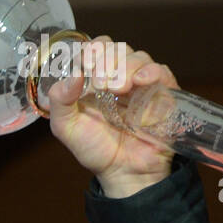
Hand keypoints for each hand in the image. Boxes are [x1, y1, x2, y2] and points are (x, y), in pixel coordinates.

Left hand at [47, 39, 176, 198]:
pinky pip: (161, 71)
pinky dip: (151, 71)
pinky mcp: (162, 93)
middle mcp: (120, 77)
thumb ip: (60, 102)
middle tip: (102, 83)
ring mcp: (142, 84)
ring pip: (138, 57)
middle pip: (118, 48)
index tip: (88, 64)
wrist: (124, 173)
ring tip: (119, 88)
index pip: (97, 48)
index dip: (93, 51)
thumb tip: (72, 74)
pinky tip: (141, 81)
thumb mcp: (67, 128)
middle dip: (108, 60)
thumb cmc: (96, 150)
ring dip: (127, 67)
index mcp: (96, 80)